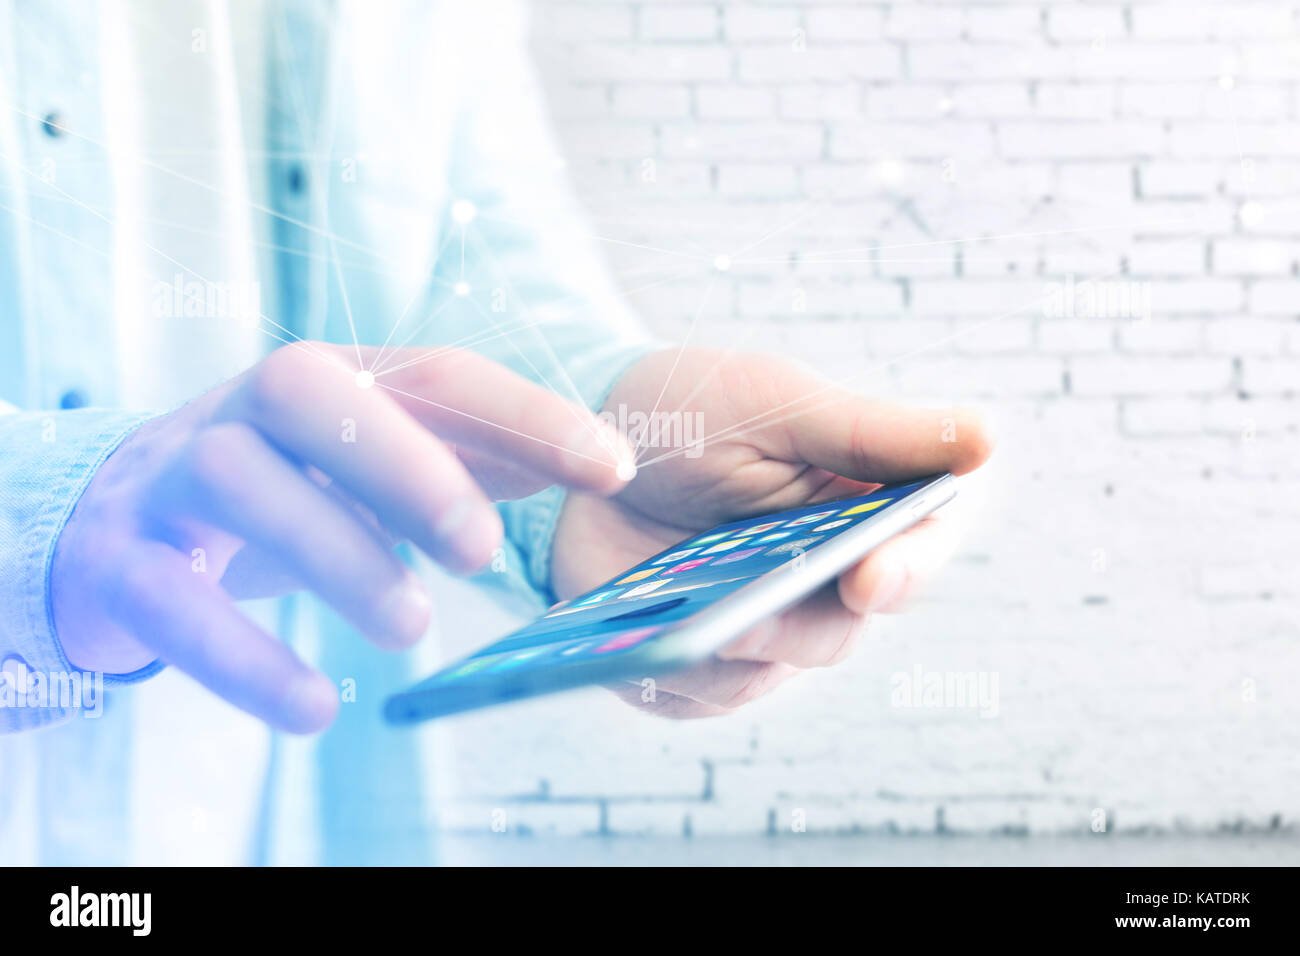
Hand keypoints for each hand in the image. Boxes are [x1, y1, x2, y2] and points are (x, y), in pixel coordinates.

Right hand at [52, 343, 632, 731]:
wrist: (116, 523)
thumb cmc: (287, 490)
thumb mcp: (377, 463)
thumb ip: (478, 458)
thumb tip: (604, 464)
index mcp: (333, 382)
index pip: (433, 373)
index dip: (524, 414)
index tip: (614, 468)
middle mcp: (247, 409)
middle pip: (309, 388)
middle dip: (402, 460)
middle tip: (483, 549)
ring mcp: (173, 474)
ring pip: (236, 480)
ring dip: (334, 553)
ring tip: (411, 628)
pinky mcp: (121, 561)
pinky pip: (168, 599)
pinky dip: (241, 658)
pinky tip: (312, 708)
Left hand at [551, 349, 992, 717]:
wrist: (581, 452)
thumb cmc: (691, 410)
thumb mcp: (774, 402)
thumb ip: (869, 431)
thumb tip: (984, 439)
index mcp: (859, 504)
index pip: (915, 547)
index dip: (905, 572)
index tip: (869, 580)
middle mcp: (821, 574)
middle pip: (843, 627)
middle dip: (796, 623)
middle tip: (747, 615)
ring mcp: (763, 623)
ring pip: (773, 669)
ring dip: (729, 648)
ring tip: (682, 625)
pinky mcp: (702, 661)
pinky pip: (703, 695)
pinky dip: (677, 670)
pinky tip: (645, 646)